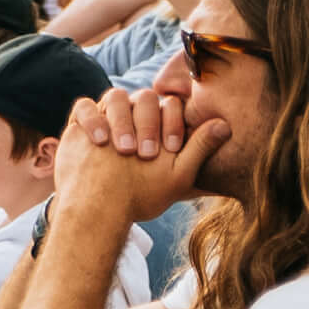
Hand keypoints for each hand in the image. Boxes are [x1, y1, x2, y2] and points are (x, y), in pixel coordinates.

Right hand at [54, 83, 221, 222]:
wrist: (100, 212)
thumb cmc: (142, 196)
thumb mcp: (178, 175)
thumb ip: (200, 148)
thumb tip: (227, 125)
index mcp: (158, 125)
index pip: (170, 105)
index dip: (173, 123)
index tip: (171, 149)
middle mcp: (133, 116)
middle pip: (144, 97)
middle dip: (147, 123)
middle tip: (145, 152)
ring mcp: (106, 118)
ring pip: (115, 97)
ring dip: (121, 119)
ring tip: (123, 148)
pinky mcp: (81, 124)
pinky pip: (84, 106)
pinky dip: (93, 118)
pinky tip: (100, 140)